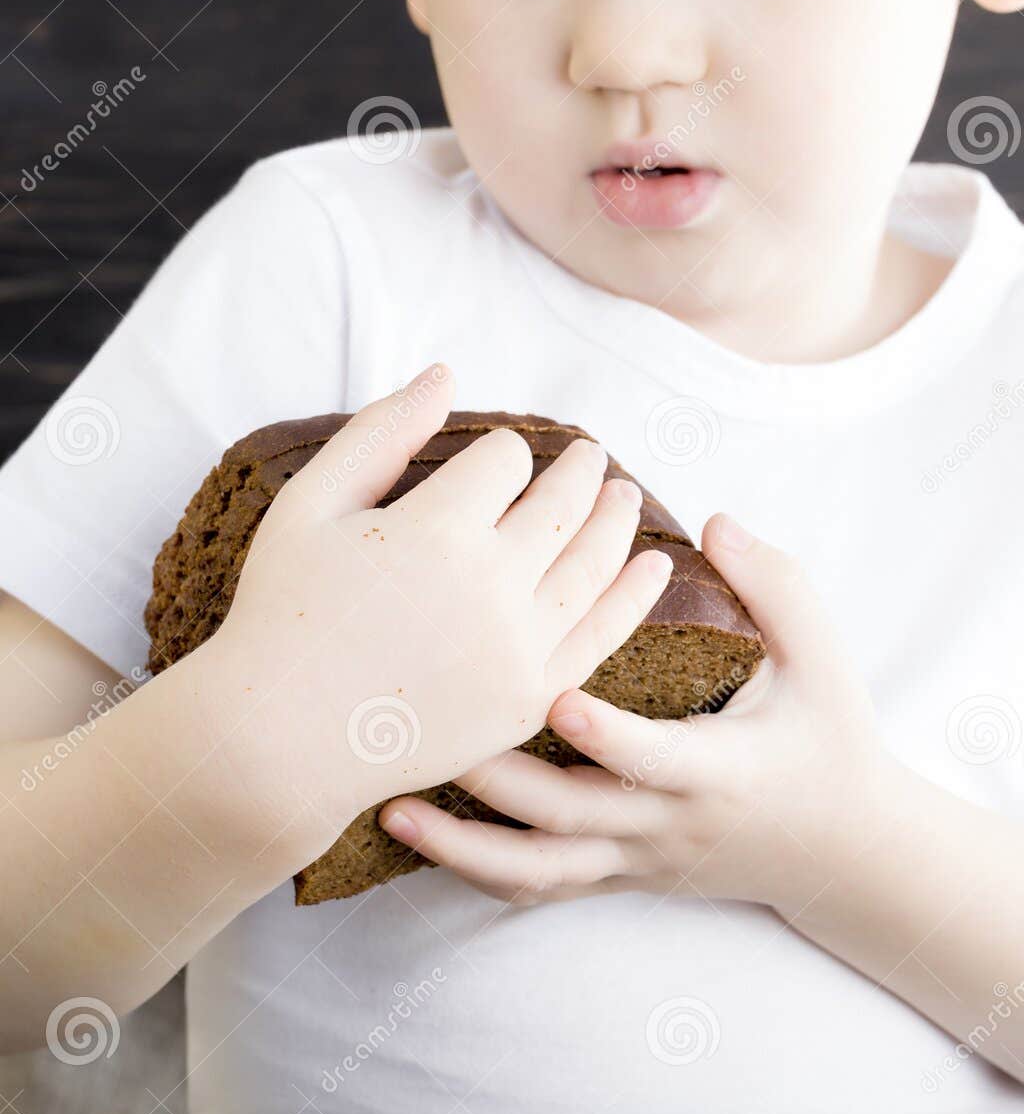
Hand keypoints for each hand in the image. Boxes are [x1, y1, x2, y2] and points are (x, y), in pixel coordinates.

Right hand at [203, 362, 673, 854]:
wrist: (281, 741)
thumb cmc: (282, 612)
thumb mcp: (310, 506)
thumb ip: (379, 433)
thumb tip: (445, 371)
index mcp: (436, 529)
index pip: (503, 462)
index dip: (499, 455)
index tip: (490, 463)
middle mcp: (490, 586)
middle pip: (561, 505)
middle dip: (579, 471)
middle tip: (591, 455)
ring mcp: (518, 648)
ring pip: (593, 565)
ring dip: (616, 522)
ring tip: (626, 495)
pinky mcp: (530, 699)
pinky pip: (600, 638)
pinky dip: (633, 597)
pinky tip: (652, 567)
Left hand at [378, 513, 893, 918]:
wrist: (842, 853)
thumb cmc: (828, 738)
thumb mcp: (822, 659)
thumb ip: (774, 586)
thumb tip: (713, 521)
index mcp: (720, 771)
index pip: (654, 760)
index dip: (607, 736)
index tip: (554, 697)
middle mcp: (668, 826)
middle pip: (569, 817)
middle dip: (494, 780)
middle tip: (425, 733)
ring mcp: (636, 860)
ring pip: (540, 873)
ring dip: (462, 847)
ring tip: (393, 812)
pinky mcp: (617, 876)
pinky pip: (539, 888)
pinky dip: (478, 870)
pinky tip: (420, 842)